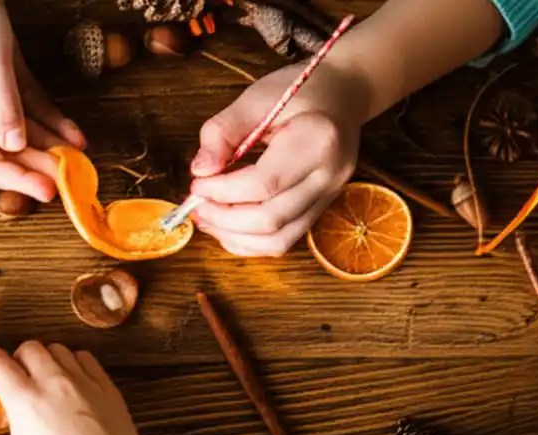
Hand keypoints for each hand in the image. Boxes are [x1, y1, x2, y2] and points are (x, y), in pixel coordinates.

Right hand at [0, 0, 84, 200]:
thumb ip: (5, 110)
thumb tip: (17, 147)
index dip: (17, 179)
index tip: (50, 191)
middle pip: (2, 150)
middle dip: (38, 164)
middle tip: (73, 181)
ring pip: (18, 132)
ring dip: (49, 145)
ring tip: (81, 161)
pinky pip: (25, 108)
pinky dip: (49, 119)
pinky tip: (74, 135)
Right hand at [0, 342, 161, 434]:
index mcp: (26, 400)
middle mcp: (55, 382)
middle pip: (28, 347)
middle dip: (17, 362)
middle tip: (16, 388)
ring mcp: (85, 382)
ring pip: (57, 348)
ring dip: (44, 361)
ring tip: (42, 387)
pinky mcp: (108, 387)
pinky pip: (84, 358)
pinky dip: (72, 365)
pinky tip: (68, 388)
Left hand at [189, 62, 369, 256]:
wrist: (342, 93)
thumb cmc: (300, 90)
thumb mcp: (256, 98)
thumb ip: (223, 131)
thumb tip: (200, 170)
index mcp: (317, 141)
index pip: (265, 183)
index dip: (223, 191)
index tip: (196, 184)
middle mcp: (329, 176)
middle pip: (272, 219)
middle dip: (224, 218)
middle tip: (195, 204)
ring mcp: (328, 197)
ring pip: (279, 240)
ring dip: (234, 237)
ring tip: (205, 218)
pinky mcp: (320, 209)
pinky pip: (284, 239)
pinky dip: (250, 241)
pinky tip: (226, 227)